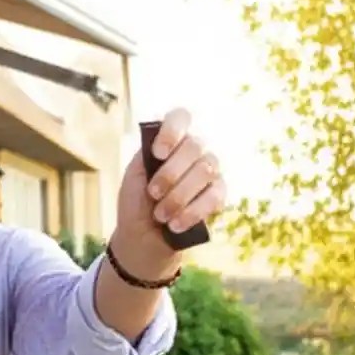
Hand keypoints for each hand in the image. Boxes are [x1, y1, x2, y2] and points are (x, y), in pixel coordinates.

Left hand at [113, 108, 227, 274]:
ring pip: (206, 170)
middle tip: (153, 194)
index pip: (180, 117)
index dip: (172, 131)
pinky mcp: (219, 194)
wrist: (142, 236)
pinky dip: (192, 212)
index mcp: (170, 141)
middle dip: (170, 173)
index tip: (158, 153)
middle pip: (194, 145)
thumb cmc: (137, 202)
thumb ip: (147, 154)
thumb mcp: (134, 175)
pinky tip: (176, 224)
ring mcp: (209, 171)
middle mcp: (193, 151)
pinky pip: (215, 196)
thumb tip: (159, 141)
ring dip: (179, 196)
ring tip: (160, 215)